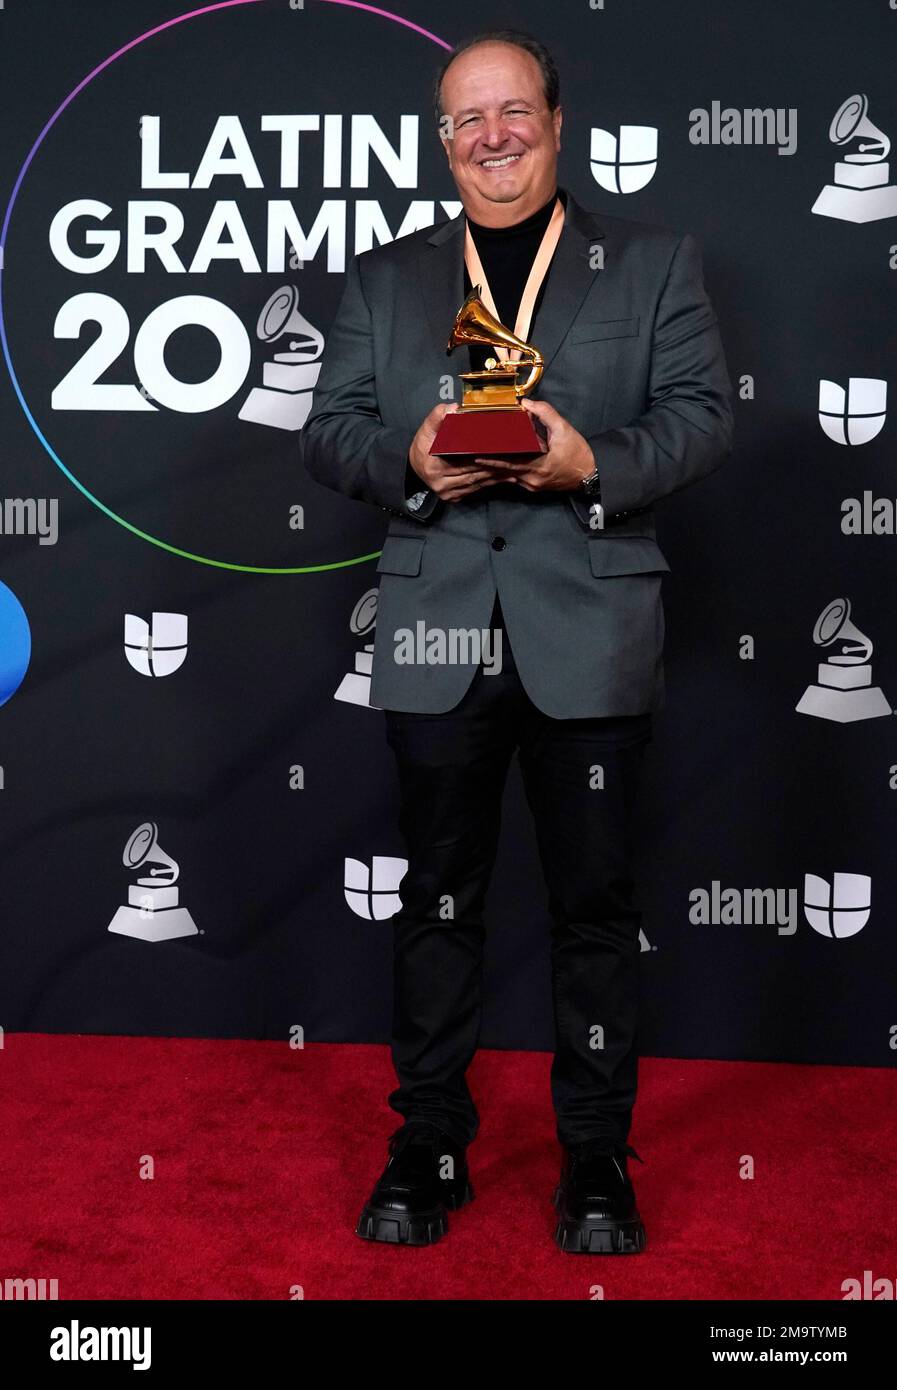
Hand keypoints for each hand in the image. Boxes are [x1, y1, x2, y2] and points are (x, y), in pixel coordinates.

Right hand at [409, 402, 514, 502]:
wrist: (416, 463)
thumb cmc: (423, 445)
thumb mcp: (427, 428)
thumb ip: (437, 416)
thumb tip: (453, 408)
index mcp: (434, 467)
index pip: (464, 462)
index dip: (482, 457)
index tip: (498, 451)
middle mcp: (441, 483)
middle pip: (473, 474)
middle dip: (493, 467)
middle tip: (512, 460)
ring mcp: (447, 492)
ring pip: (476, 484)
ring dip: (495, 477)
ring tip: (512, 469)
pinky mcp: (453, 497)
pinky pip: (474, 490)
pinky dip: (489, 484)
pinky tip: (503, 478)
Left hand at [473, 398, 594, 491]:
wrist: (591, 474)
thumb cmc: (578, 453)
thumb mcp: (563, 429)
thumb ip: (545, 413)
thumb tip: (527, 403)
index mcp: (537, 467)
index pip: (507, 464)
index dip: (491, 460)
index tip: (477, 455)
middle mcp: (531, 480)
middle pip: (504, 472)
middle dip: (490, 463)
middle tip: (474, 456)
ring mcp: (532, 486)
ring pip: (509, 476)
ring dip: (498, 467)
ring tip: (482, 459)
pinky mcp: (535, 487)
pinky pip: (517, 478)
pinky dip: (508, 470)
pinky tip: (501, 462)